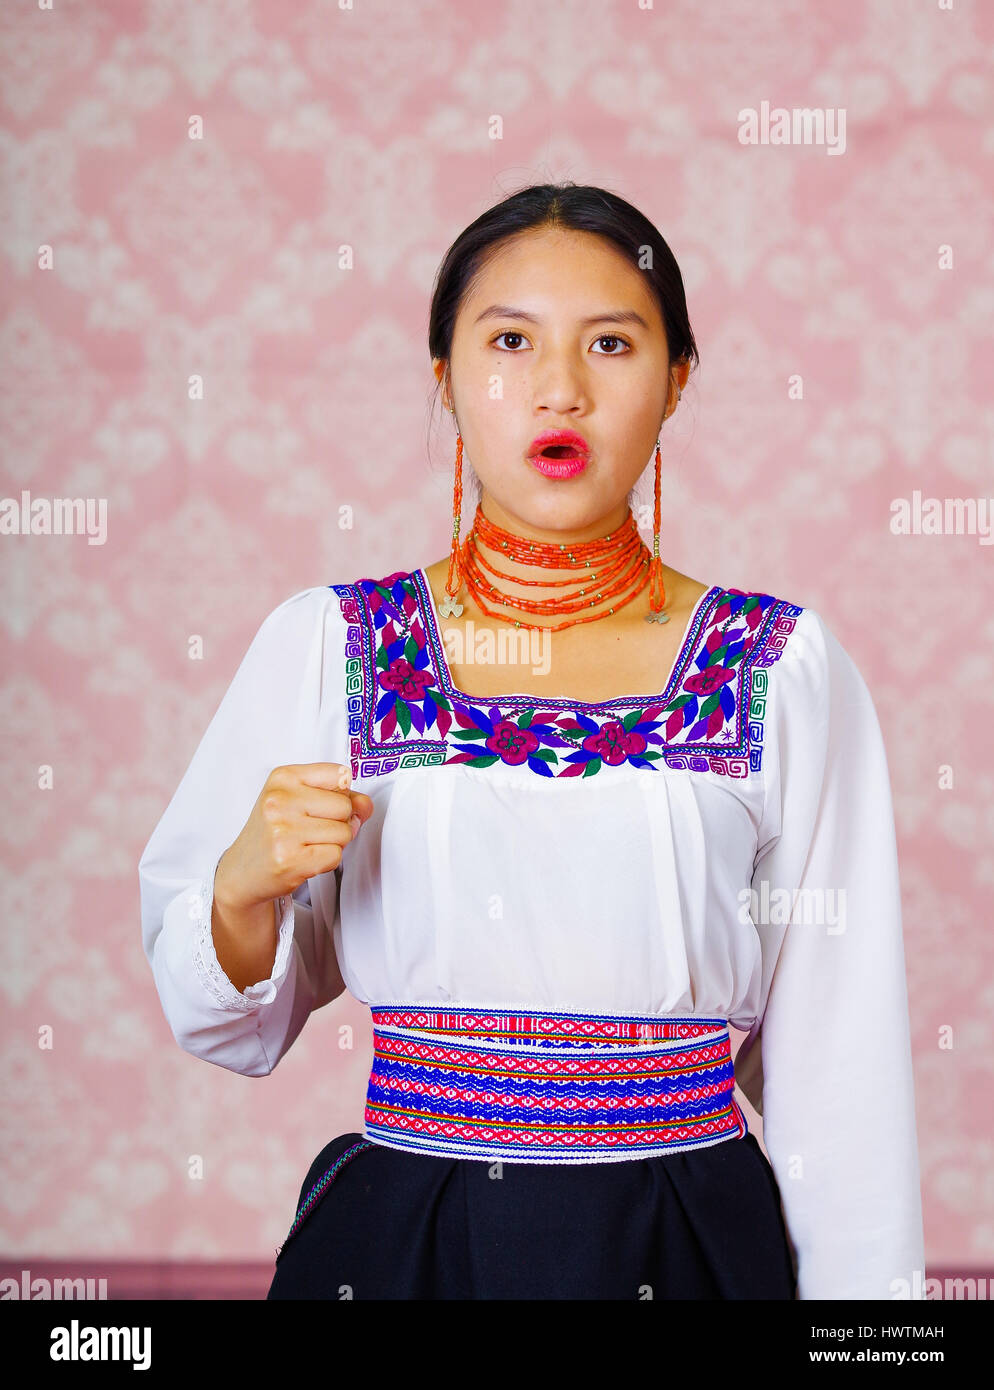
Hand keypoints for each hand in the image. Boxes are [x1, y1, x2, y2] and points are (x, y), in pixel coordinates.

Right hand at [214, 762, 372, 913]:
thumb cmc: (274, 831)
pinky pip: (336, 855)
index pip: (341, 774)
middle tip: (312, 829)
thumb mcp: (301, 799)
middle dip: (339, 821)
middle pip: (346, 806)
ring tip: (306, 844)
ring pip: (344, 832)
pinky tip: (305, 858)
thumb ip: (340, 795)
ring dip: (333, 843)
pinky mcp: (290, 859)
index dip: (342, 793)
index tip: (322, 803)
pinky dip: (327, 861)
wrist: (243, 870)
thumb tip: (366, 805)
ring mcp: (283, 830)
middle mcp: (280, 800)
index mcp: (283, 777)